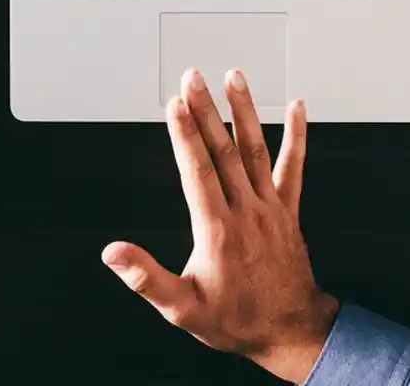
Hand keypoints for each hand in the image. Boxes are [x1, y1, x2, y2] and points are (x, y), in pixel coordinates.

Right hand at [101, 69, 338, 383]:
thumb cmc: (235, 321)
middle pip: (223, 151)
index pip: (197, 171)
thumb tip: (113, 253)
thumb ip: (146, 278)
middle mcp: (246, 212)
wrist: (290, 332)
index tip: (175, 103)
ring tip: (234, 77)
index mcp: (218, 230)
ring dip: (244, 111)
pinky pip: (293, 167)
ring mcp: (270, 208)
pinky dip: (296, 136)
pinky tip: (296, 108)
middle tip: (193, 77)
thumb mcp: (181, 308)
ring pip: (255, 150)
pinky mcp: (287, 210)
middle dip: (206, 110)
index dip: (184, 134)